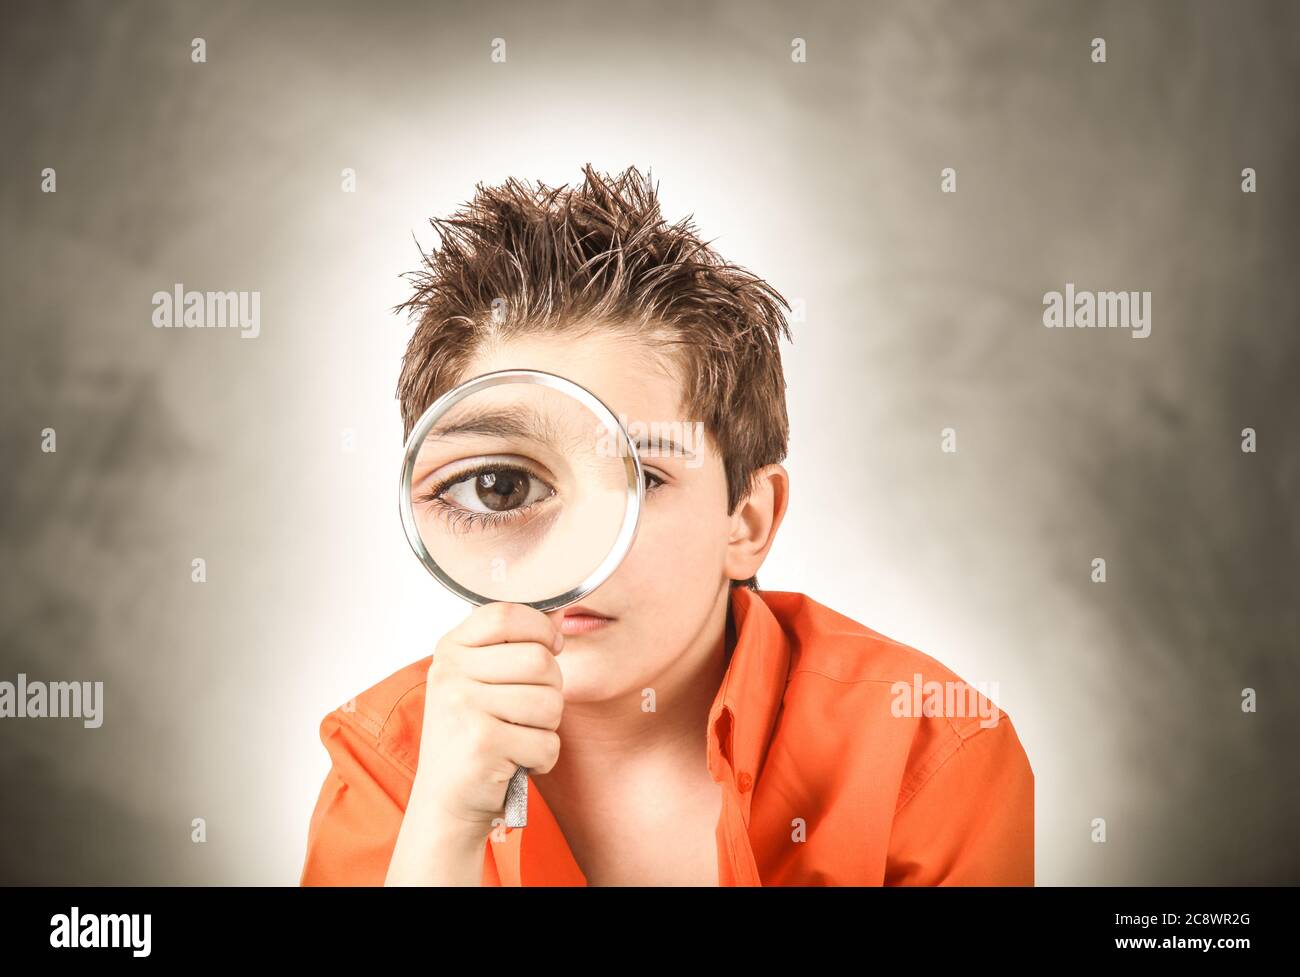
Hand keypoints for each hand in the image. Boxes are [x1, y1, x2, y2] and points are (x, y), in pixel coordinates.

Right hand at [386, 601, 565, 884]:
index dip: (540, 628)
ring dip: (547, 728)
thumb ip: (512, 645)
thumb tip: (560, 612)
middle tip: (528, 711)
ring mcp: (464, 707)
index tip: (550, 645)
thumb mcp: (478, 680)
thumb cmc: (471, 735)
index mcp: (450, 649)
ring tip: (519, 736)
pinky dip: (542, 758)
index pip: (506, 614)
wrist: (446, 800)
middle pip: (540, 660)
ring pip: (550, 702)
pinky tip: (516, 761)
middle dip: (550, 690)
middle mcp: (450, 673)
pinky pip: (547, 742)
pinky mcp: (482, 744)